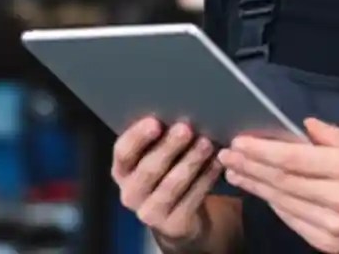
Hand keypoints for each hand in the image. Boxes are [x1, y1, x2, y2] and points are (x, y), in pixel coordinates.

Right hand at [112, 116, 224, 244]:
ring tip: (206, 144)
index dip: (137, 137)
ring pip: (171, 185)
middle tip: (186, 128)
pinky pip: (191, 199)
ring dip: (190, 162)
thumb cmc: (165, 175)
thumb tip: (176, 113)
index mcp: (121, 172)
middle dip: (169, 147)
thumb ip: (157, 142)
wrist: (176, 218)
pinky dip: (205, 179)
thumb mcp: (154, 159)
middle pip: (148, 169)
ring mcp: (149, 213)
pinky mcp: (172, 226)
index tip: (155, 121)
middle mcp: (129, 194)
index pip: (123, 152)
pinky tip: (217, 164)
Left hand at [219, 117, 338, 253]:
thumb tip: (299, 126)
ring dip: (255, 186)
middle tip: (226, 155)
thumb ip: (330, 135)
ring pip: (283, 202)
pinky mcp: (329, 244)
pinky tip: (259, 190)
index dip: (262, 151)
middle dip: (250, 167)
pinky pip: (292, 220)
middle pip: (283, 181)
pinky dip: (273, 204)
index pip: (294, 159)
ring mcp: (333, 226)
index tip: (238, 142)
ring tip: (234, 172)